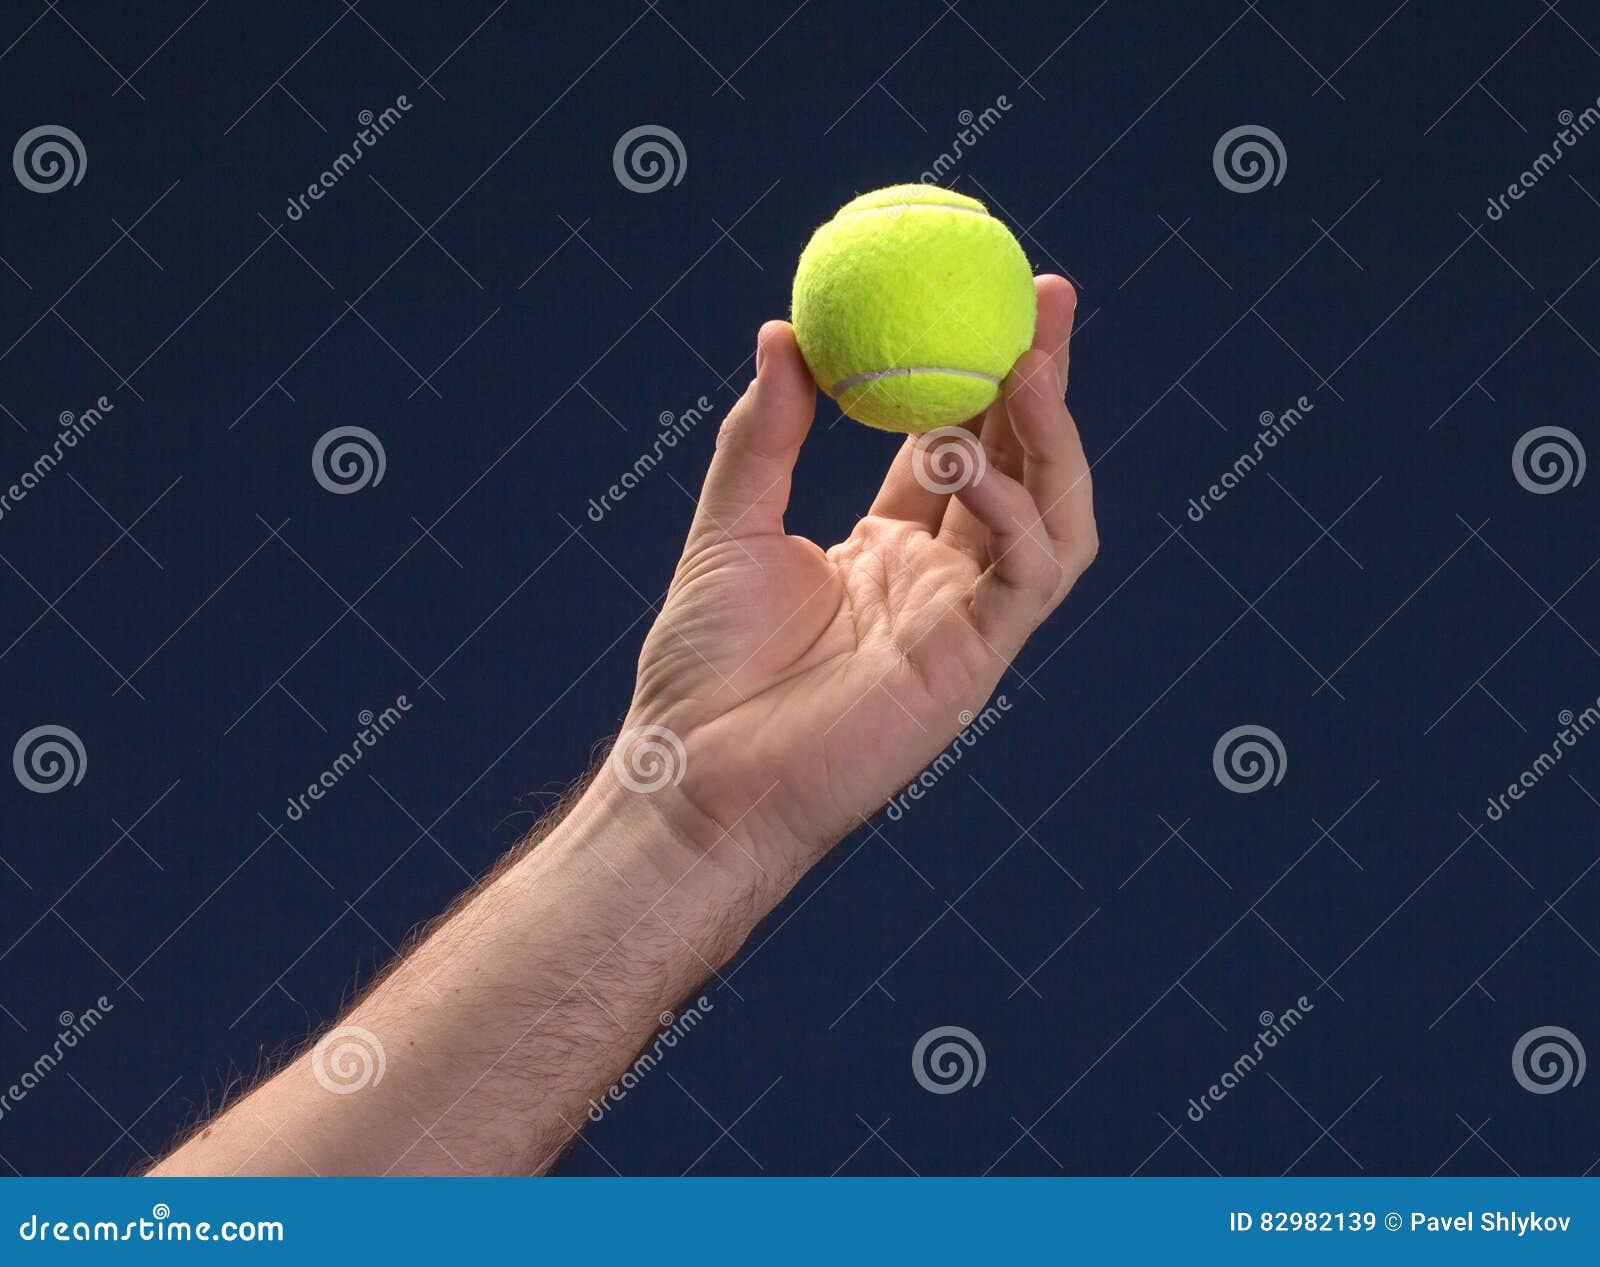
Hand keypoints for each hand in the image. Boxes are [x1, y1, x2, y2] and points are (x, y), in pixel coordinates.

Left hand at [613, 275, 1096, 898]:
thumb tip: (781, 330)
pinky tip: (974, 465)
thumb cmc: (703, 664)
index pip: (959, 443)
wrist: (697, 771)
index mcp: (889, 548)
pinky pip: (1025, 578)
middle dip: (1044, 382)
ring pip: (1051, 518)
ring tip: (1026, 365)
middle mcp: (940, 580)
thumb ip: (767, 435)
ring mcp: (963, 621)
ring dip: (1050, 441)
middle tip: (1045, 296)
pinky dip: (1014, 517)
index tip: (987, 290)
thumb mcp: (731, 526)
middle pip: (1020, 466)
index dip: (982, 371)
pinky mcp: (973, 665)